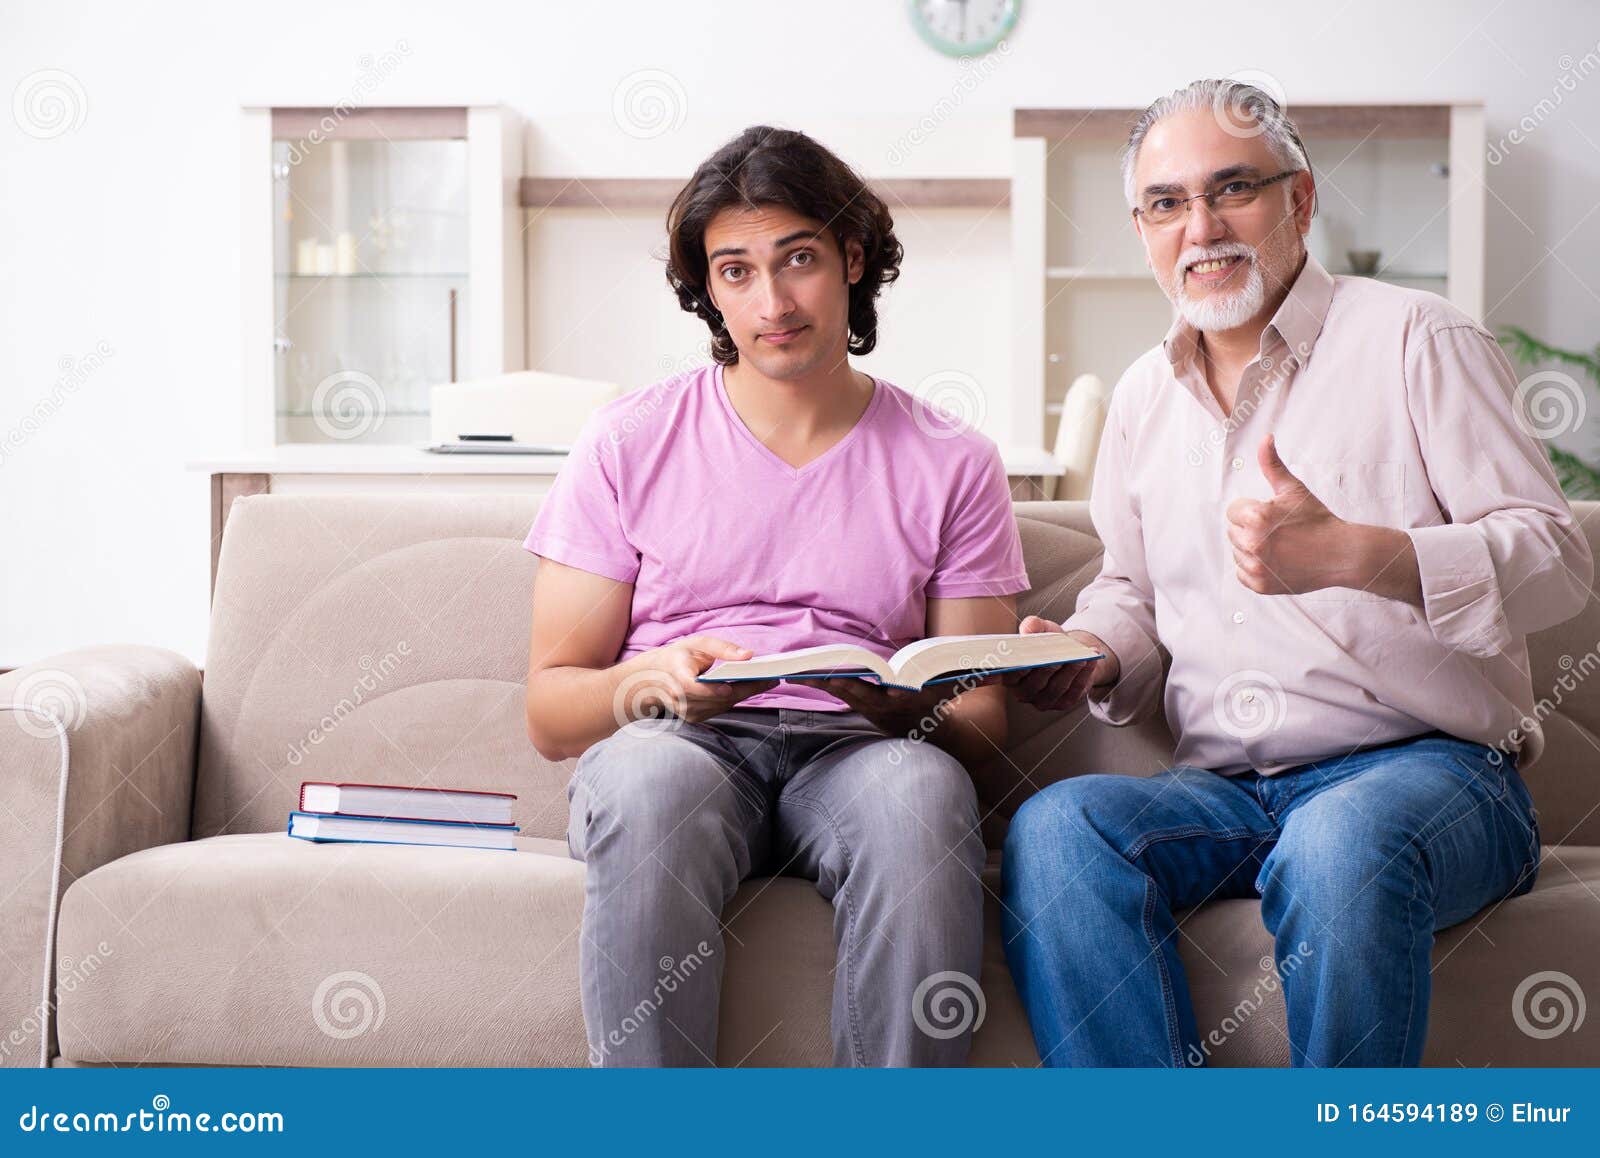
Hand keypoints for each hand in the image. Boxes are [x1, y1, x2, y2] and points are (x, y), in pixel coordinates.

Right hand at [620, 635, 777, 724]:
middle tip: (772, 678)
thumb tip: (749, 655)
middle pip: (721, 697)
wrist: (651, 680)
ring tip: (766, 681)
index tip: (741, 684)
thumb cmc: (676, 657)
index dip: (720, 688)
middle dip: (748, 688)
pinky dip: (734, 698)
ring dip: (745, 694)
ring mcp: (688, 712)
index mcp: (678, 677)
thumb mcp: (696, 644)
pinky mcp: (695, 719)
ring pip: (724, 705)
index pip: (698, 688)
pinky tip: (748, 688)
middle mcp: (682, 699)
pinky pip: (720, 709)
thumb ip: (722, 648)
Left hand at [815, 674, 997, 736]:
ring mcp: (869, 708)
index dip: (874, 689)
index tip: (859, 680)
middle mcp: (885, 707)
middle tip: (820, 671)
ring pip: (842, 693)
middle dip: (839, 683)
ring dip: (821, 681)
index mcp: (907, 702)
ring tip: (798, 668)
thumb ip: (975, 679)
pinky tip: (797, 671)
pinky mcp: (858, 704)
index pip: (888, 696)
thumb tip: (1000, 670)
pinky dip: (819, 681)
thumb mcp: (958, 692)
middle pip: (858, 694)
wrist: (932, 736)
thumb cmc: (945, 703)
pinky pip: (836, 691)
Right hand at [1001, 619, 1118, 712]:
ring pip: (1056, 688)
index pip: (1008, 675)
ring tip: (1081, 657)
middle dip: (1047, 668)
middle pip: (1034, 683)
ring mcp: (1043, 701)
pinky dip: (1083, 675)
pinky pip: (1074, 691)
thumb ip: (1032, 626)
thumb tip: (1028, 630)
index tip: (1021, 660)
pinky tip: (1090, 661)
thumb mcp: (1040, 629)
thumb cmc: (1049, 643)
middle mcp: (1023, 692)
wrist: (1070, 653)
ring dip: (1069, 671)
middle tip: (1057, 657)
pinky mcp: (1063, 703)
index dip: (1012, 670)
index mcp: (1011, 676)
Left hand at [1224, 434, 1356, 595]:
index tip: (1273, 515)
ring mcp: (1257, 567)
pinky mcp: (1260, 585)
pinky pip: (1242, 574)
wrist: (1340, 554)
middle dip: (1251, 529)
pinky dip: (1255, 568)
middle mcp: (1253, 544)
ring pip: (1237, 552)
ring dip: (1252, 549)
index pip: (1233, 511)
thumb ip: (1273, 464)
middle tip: (1279, 531)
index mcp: (1256, 517)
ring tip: (1279, 546)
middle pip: (1233, 531)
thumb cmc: (1316, 519)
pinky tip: (1276, 561)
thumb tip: (1265, 438)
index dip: (1253, 510)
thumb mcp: (1293, 489)